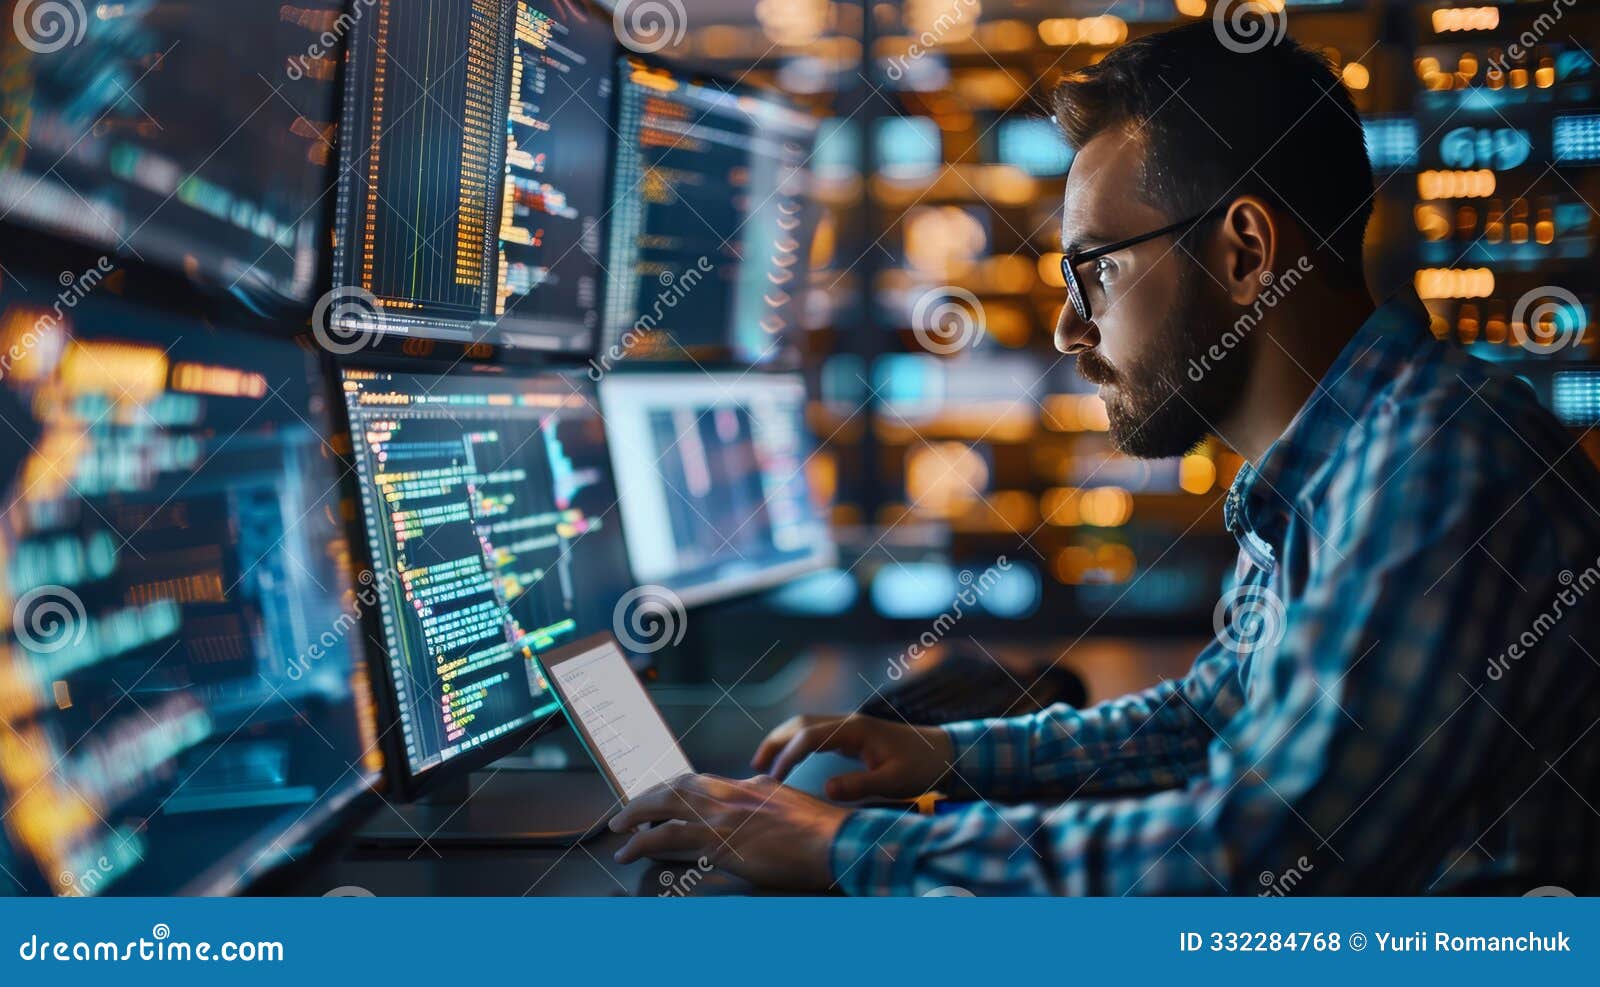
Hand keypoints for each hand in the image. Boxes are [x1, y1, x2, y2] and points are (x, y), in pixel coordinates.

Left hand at [610, 774, 848, 890]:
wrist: (834, 840)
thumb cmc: (822, 832)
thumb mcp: (790, 806)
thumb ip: (767, 802)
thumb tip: (755, 803)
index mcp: (749, 785)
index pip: (700, 783)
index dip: (673, 790)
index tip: (659, 798)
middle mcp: (731, 794)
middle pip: (676, 787)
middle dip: (647, 797)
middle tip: (628, 811)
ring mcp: (723, 815)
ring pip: (664, 805)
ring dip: (635, 815)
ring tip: (618, 827)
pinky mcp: (718, 840)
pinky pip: (666, 838)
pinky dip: (641, 842)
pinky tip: (628, 851)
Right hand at [751, 713, 954, 800]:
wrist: (945, 752)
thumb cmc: (923, 767)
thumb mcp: (894, 782)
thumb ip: (860, 786)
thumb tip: (825, 789)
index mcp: (856, 730)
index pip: (809, 736)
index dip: (787, 755)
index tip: (775, 778)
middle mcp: (849, 722)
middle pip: (800, 724)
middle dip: (775, 742)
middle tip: (755, 768)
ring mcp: (850, 726)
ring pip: (806, 725)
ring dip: (783, 741)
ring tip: (764, 765)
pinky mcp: (853, 734)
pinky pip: (816, 733)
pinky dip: (797, 744)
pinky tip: (791, 761)